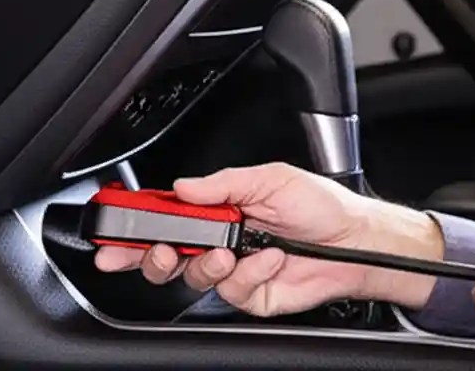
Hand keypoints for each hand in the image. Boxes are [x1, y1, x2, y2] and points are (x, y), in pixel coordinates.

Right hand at [94, 162, 443, 316]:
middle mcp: (220, 242)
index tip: (117, 230)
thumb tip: (185, 187)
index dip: (137, 226)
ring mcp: (233, 272)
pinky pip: (231, 291)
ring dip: (207, 264)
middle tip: (158, 251)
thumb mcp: (271, 178)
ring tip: (230, 251)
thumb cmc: (321, 206)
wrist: (356, 241)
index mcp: (219, 210)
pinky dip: (249, 274)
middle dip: (149, 256)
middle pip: (165, 256)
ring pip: (192, 277)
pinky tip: (269, 259)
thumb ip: (224, 184)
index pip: (167, 218)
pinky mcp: (250, 296)